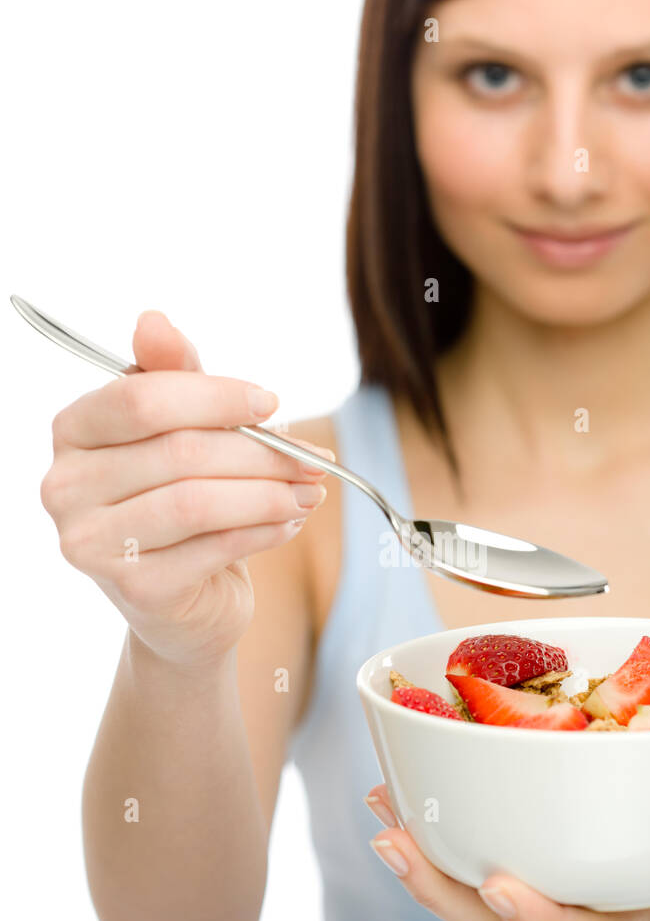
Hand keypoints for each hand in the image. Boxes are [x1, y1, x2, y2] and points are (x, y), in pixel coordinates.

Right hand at [41, 309, 332, 666]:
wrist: (185, 601)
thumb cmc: (182, 499)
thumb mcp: (182, 427)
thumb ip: (173, 374)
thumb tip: (153, 319)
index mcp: (72, 431)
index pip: (142, 399)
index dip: (215, 396)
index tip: (270, 402)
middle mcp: (65, 487)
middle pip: (179, 452)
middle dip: (260, 452)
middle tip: (312, 459)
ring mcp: (92, 544)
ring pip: (197, 501)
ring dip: (269, 494)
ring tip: (309, 492)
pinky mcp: (134, 589)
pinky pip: (213, 547)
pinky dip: (264, 531)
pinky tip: (290, 522)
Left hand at [363, 783, 649, 920]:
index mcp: (637, 918)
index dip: (536, 916)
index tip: (498, 881)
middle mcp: (584, 916)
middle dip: (442, 890)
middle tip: (394, 841)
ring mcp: (556, 895)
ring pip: (474, 902)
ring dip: (423, 862)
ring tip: (381, 812)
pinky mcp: (540, 869)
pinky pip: (476, 866)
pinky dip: (437, 839)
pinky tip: (403, 799)